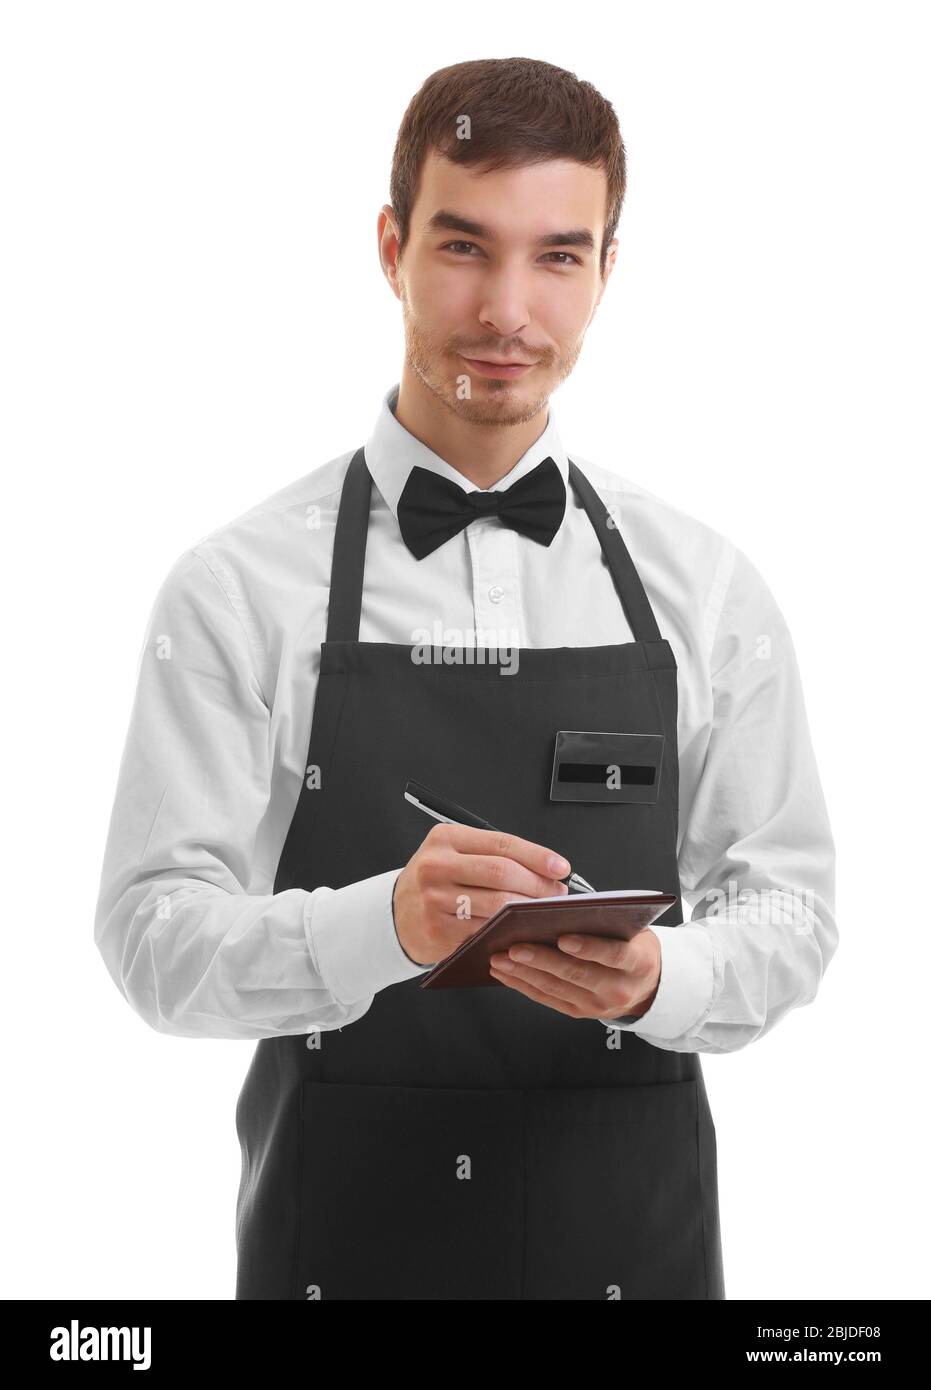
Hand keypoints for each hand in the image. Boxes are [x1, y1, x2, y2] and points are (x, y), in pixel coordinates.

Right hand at [393, 822, 569, 965]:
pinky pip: (485, 930)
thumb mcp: (455, 854)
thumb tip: (546, 869)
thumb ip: (493, 856)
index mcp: (446, 839)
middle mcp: (437, 865)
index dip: (538, 856)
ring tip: (542, 911)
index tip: (561, 867)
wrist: (397, 914)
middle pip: (502, 873)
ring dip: (528, 910)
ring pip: (497, 905)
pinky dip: (508, 931)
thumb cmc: (436, 881)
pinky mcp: (438, 930)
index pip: (502, 844)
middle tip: (556, 893)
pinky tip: (520, 929)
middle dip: (538, 885)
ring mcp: (435, 899)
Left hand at [488, 928, 661, 1019]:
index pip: (613, 955)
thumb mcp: (634, 930)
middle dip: (542, 960)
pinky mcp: (579, 1012)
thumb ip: (606, 921)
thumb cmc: (634, 947)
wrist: (646, 986)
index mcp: (637, 962)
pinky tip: (505, 973)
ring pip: (556, 988)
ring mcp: (597, 1005)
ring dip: (524, 973)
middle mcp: (618, 989)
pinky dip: (523, 985)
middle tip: (515, 947)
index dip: (588, 948)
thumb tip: (562, 908)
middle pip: (576, 974)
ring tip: (500, 958)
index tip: (563, 938)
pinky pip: (547, 998)